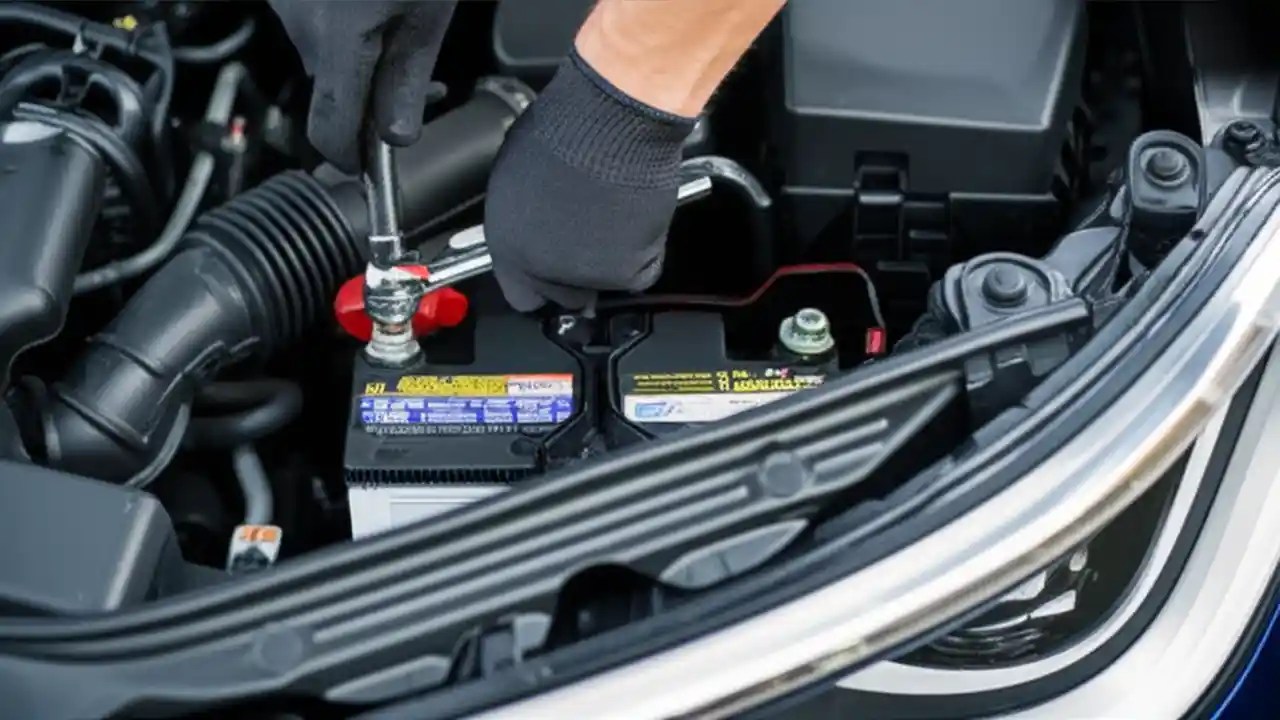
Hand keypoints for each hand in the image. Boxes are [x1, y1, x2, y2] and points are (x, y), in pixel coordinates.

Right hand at [268, 0, 455, 172]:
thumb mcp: (427, 9)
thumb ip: (407, 75)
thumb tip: (397, 136)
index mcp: (333, 34)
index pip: (329, 130)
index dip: (351, 158)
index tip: (369, 169)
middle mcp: (298, 20)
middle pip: (331, 93)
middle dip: (374, 98)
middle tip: (429, 86)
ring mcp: (285, 2)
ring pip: (326, 58)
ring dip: (361, 59)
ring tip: (406, 28)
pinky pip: (316, 26)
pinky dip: (344, 28)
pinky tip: (374, 8)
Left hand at [483, 50, 694, 311]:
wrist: (611, 124)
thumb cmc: (565, 130)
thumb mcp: (518, 176)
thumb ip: (525, 218)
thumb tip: (537, 227)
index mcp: (509, 246)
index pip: (521, 293)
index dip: (540, 282)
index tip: (553, 274)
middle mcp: (543, 269)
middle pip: (564, 298)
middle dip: (577, 277)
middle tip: (592, 240)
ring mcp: (587, 275)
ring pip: (604, 284)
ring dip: (612, 260)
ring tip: (615, 216)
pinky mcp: (628, 271)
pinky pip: (641, 272)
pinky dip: (644, 252)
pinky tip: (635, 219)